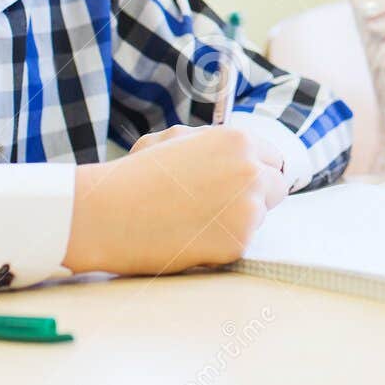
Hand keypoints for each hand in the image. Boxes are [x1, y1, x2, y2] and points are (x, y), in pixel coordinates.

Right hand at [63, 127, 287, 275]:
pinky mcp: (238, 242)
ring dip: (236, 220)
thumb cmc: (135, 175)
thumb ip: (213, 143)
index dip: (255, 171)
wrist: (108, 214)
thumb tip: (241, 154)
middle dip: (256, 196)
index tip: (241, 183)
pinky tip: (188, 237)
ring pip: (259, 217)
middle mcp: (251, 171)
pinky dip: (220, 244)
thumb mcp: (174, 140)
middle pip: (277, 188)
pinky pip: (239, 243)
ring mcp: (248, 208)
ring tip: (192, 219)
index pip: (273, 158)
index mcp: (238, 141)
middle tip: (221, 205)